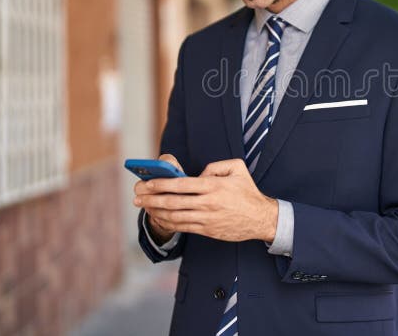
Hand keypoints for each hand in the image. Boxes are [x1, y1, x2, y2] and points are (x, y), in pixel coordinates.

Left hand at [133, 158, 278, 242]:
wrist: (261, 218)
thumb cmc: (247, 192)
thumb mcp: (237, 168)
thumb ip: (215, 166)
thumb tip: (198, 174)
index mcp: (213, 186)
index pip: (181, 184)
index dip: (160, 183)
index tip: (147, 182)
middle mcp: (208, 203)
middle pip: (172, 201)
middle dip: (151, 198)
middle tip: (137, 195)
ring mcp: (206, 218)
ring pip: (174, 216)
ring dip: (155, 211)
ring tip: (143, 206)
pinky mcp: (207, 230)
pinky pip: (182, 227)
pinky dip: (167, 222)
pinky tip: (158, 217)